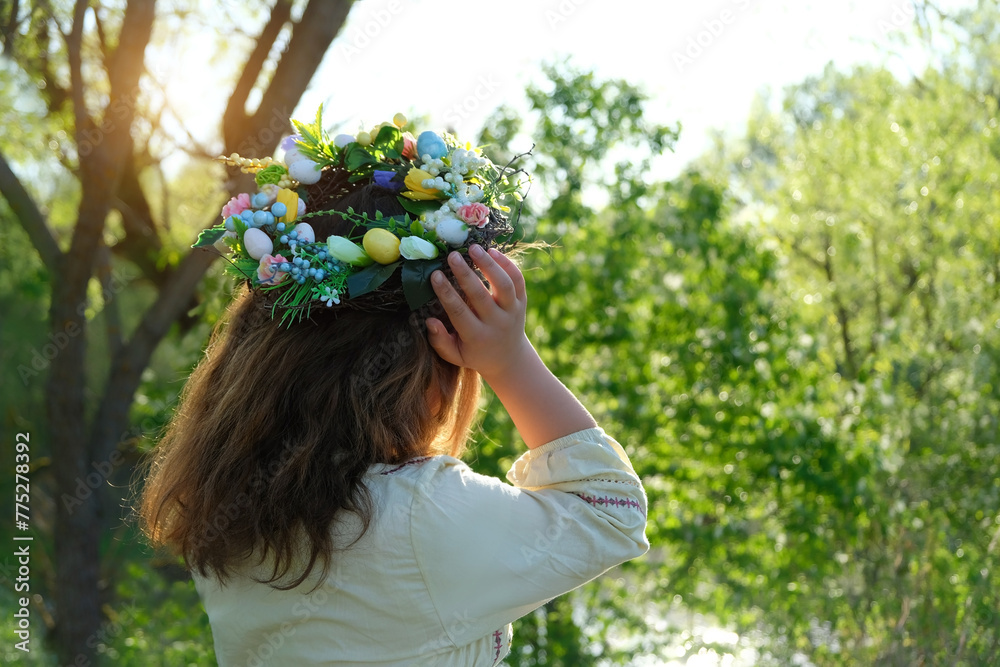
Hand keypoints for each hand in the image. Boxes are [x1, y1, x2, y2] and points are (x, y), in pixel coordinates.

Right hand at [426, 245, 530, 382]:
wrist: (509, 358)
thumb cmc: (474, 353)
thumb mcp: (455, 355)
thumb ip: (440, 341)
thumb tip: (430, 321)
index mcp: (477, 337)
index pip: (459, 312)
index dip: (446, 293)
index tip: (435, 274)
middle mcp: (497, 324)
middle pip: (481, 296)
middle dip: (465, 274)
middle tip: (452, 255)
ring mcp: (513, 312)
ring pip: (504, 285)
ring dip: (489, 264)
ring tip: (474, 247)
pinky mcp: (523, 302)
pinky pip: (518, 281)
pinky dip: (508, 264)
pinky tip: (492, 251)